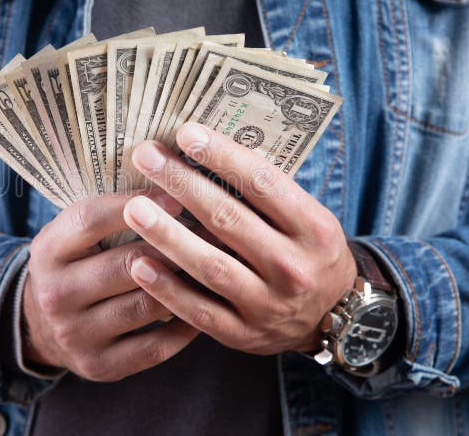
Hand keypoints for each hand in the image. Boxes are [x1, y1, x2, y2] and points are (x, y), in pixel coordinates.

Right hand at [23, 190, 199, 380]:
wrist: (40, 326)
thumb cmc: (76, 264)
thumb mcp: (74, 234)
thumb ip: (111, 211)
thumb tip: (175, 177)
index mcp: (47, 250)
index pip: (91, 219)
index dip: (138, 204)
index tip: (179, 193)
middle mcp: (55, 294)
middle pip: (125, 263)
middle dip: (175, 244)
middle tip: (217, 231)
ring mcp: (75, 334)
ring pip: (145, 305)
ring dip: (187, 283)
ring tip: (220, 264)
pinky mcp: (99, 366)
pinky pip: (155, 346)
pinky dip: (185, 325)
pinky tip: (207, 305)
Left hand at [122, 123, 356, 354]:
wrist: (335, 319)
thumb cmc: (308, 253)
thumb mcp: (307, 219)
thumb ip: (267, 193)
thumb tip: (207, 150)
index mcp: (313, 229)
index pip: (264, 184)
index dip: (223, 156)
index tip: (186, 133)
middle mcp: (293, 268)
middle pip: (229, 220)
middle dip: (182, 184)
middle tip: (146, 157)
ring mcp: (268, 305)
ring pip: (210, 266)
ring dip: (167, 235)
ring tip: (134, 208)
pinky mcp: (243, 334)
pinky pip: (199, 310)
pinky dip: (167, 288)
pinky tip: (139, 264)